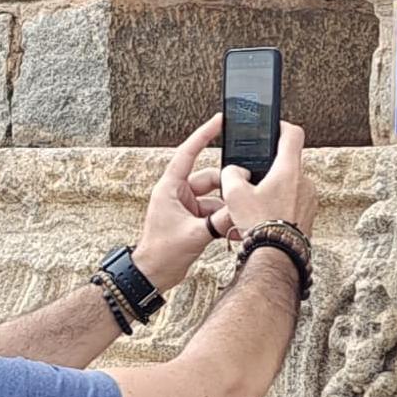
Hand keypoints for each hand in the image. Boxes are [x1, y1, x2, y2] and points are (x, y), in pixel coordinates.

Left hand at [134, 113, 227, 291]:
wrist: (153, 276)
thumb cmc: (161, 253)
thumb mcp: (194, 235)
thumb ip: (219, 221)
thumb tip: (240, 210)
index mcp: (170, 188)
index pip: (188, 153)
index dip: (204, 135)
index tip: (219, 120)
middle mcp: (177, 193)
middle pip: (209, 178)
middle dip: (227, 187)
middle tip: (244, 192)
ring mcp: (186, 206)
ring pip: (215, 196)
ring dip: (226, 207)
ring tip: (238, 218)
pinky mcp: (192, 219)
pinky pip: (213, 211)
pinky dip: (224, 218)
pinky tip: (234, 228)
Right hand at [220, 121, 314, 248]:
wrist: (277, 256)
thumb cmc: (259, 225)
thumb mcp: (234, 194)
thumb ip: (231, 174)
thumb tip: (235, 172)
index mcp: (288, 170)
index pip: (292, 134)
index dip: (281, 126)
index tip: (274, 127)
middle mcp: (304, 182)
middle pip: (289, 163)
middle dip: (271, 168)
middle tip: (255, 178)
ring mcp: (309, 199)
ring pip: (291, 185)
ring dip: (276, 189)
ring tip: (258, 203)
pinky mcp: (309, 215)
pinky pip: (295, 202)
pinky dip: (282, 205)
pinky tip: (267, 216)